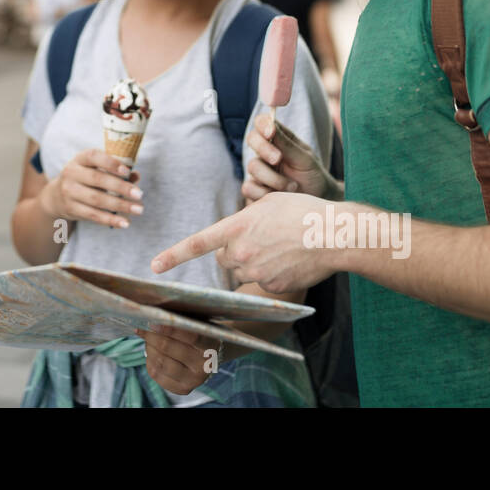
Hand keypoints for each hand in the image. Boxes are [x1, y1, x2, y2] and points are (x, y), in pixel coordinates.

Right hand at [38, 149, 142, 228]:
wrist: (56, 196)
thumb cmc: (85, 178)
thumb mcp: (95, 169)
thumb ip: (116, 171)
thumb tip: (135, 175)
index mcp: (80, 159)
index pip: (94, 156)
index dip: (111, 163)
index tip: (127, 171)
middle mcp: (71, 173)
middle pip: (98, 179)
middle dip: (121, 187)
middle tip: (139, 194)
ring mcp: (69, 192)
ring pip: (97, 199)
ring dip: (120, 205)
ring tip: (138, 209)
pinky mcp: (71, 208)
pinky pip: (93, 215)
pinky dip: (110, 220)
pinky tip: (125, 222)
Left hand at [135, 324, 222, 394]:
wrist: (211, 355)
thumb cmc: (198, 330)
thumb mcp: (196, 320)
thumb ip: (180, 317)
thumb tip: (153, 310)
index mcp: (211, 344)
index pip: (191, 336)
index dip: (169, 329)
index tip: (152, 321)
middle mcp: (204, 365)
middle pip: (168, 348)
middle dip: (151, 335)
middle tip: (143, 326)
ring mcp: (194, 380)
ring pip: (160, 362)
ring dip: (149, 347)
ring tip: (147, 337)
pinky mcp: (183, 389)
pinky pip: (156, 374)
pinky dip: (149, 360)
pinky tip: (151, 351)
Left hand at [151, 192, 334, 294]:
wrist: (334, 235)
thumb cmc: (304, 211)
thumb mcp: (269, 202)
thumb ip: (246, 219)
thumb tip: (236, 237)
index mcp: (238, 227)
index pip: (198, 243)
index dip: (174, 255)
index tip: (154, 266)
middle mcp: (242, 252)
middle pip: (224, 258)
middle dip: (233, 251)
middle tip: (258, 239)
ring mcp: (257, 272)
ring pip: (243, 271)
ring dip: (253, 262)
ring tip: (280, 247)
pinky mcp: (272, 287)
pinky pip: (262, 283)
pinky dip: (272, 274)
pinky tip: (290, 261)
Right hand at [243, 110, 334, 202]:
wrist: (316, 200)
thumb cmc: (312, 175)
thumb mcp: (305, 158)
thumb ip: (287, 144)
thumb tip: (272, 125)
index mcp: (278, 139)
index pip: (262, 123)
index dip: (262, 124)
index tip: (270, 132)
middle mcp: (265, 152)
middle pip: (251, 139)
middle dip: (264, 149)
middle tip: (278, 159)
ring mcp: (258, 171)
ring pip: (252, 166)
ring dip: (273, 178)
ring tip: (292, 187)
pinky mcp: (254, 190)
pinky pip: (248, 188)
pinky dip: (264, 193)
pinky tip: (278, 196)